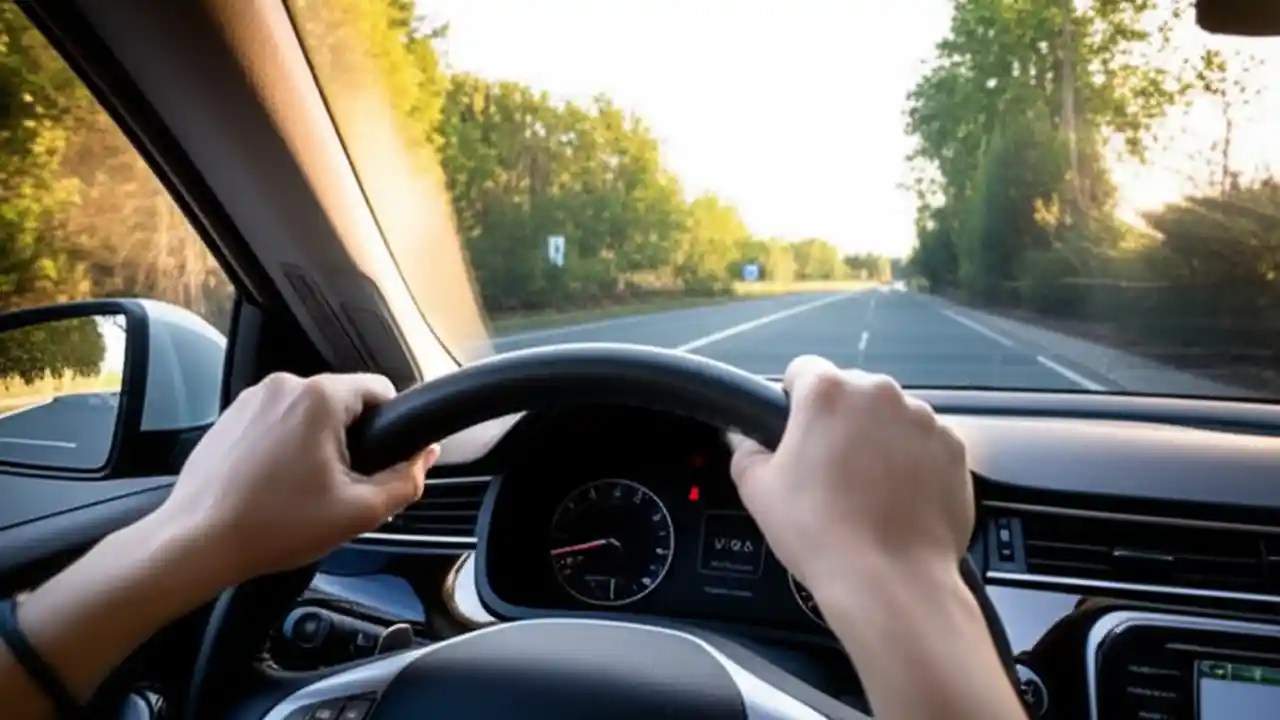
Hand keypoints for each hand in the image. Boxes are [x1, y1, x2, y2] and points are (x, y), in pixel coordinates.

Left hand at [154, 372, 439, 584]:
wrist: (198, 543)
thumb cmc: (275, 525)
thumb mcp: (360, 511)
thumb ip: (406, 479)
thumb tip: (424, 455)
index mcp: (320, 397)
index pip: (380, 390)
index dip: (390, 428)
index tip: (377, 463)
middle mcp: (284, 386)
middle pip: (343, 403)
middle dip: (350, 441)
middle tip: (339, 488)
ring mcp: (252, 399)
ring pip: (309, 415)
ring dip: (316, 445)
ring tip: (302, 491)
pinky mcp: (229, 418)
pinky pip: (276, 423)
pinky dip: (284, 448)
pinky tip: (275, 486)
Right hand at [729, 355, 971, 595]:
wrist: (889, 580)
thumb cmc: (819, 533)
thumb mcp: (757, 490)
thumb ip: (746, 451)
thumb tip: (746, 441)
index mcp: (828, 392)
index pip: (803, 369)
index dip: (794, 400)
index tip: (795, 430)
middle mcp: (879, 393)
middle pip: (852, 392)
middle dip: (840, 421)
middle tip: (829, 469)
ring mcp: (924, 419)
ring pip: (891, 417)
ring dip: (878, 439)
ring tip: (867, 489)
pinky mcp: (954, 448)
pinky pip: (925, 444)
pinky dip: (913, 462)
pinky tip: (897, 499)